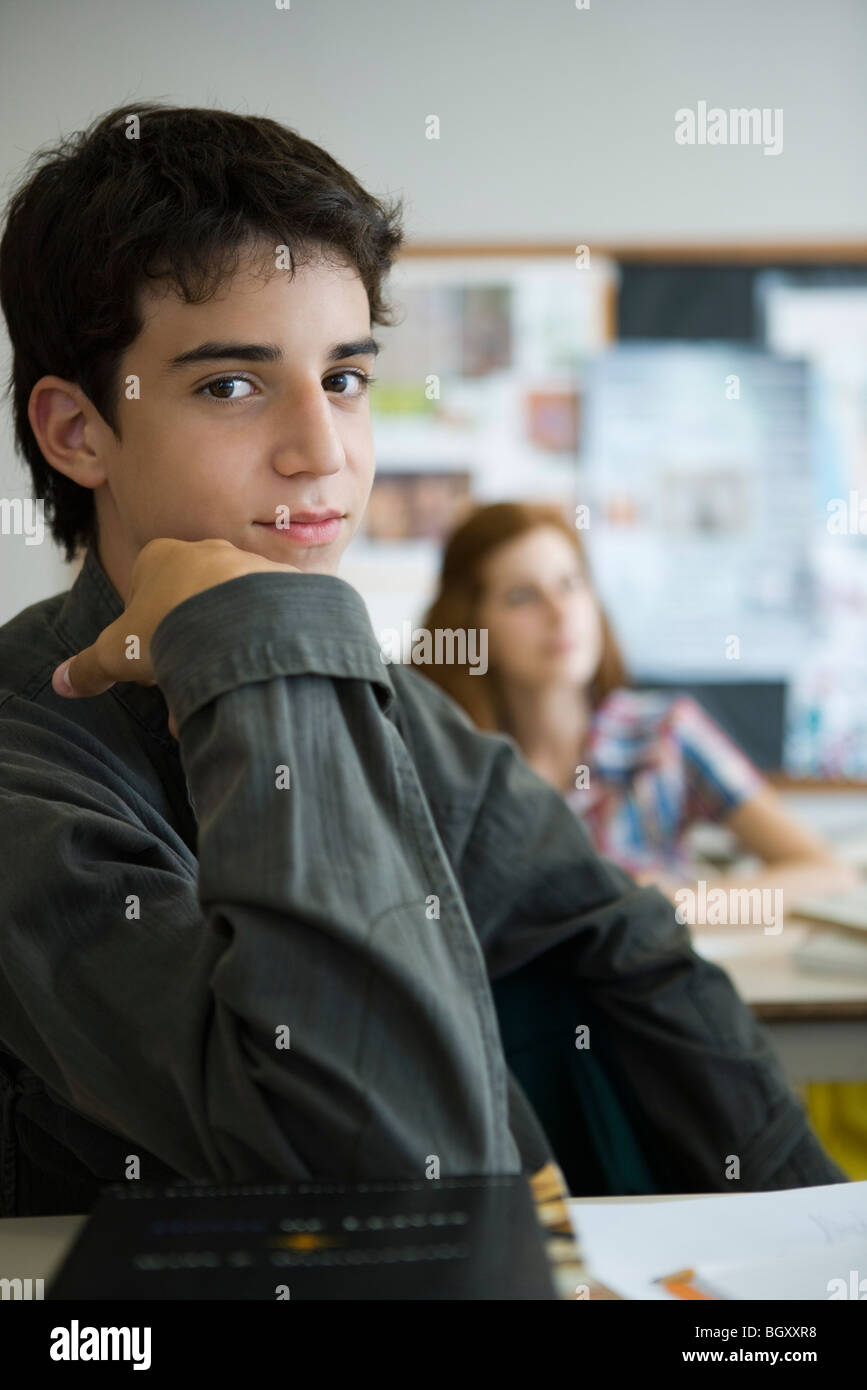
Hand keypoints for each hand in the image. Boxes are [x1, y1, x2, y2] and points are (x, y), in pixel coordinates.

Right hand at [50, 538, 300, 738]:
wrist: (245, 622)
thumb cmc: (172, 626)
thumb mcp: (116, 652)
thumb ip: (90, 666)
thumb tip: (61, 682)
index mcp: (162, 556)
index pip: (144, 594)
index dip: (141, 635)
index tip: (148, 665)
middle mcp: (207, 552)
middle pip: (186, 607)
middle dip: (182, 651)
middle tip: (183, 687)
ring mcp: (247, 566)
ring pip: (226, 617)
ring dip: (217, 656)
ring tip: (216, 695)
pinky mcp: (282, 586)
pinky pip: (262, 621)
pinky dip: (252, 651)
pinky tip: (248, 683)